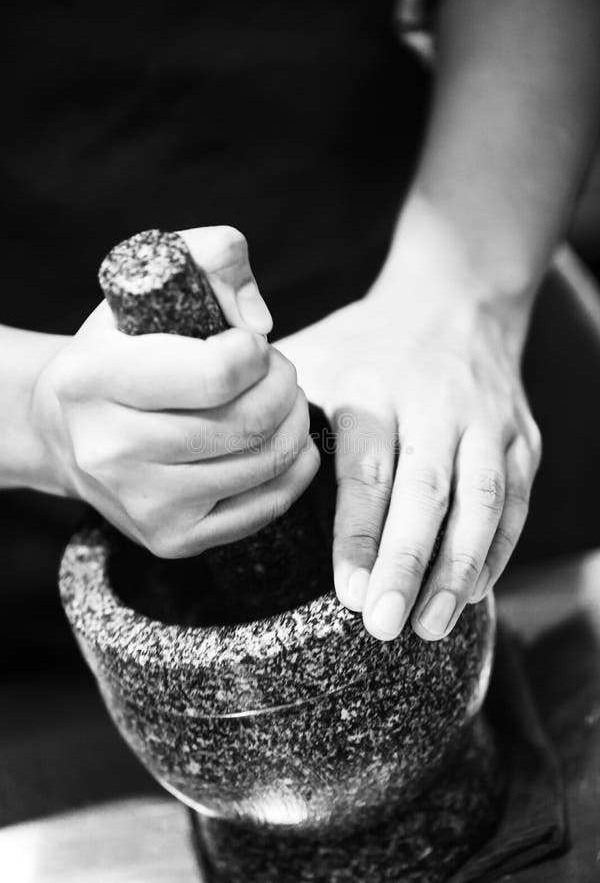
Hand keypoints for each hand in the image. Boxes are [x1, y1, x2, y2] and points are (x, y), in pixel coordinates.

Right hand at [32, 226, 318, 556]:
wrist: (71, 432)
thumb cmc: (121, 353)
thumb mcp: (150, 284)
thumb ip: (212, 258)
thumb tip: (260, 320)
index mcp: (95, 378)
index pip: (216, 374)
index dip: (256, 353)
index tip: (248, 345)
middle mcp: (110, 450)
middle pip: (249, 423)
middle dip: (285, 386)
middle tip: (276, 372)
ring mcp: (142, 503)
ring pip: (265, 464)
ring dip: (294, 423)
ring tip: (278, 402)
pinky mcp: (172, 539)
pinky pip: (267, 506)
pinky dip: (295, 468)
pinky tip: (281, 441)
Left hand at [276, 279, 540, 641]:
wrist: (457, 299)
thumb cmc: (366, 342)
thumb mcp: (312, 352)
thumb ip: (268, 400)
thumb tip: (214, 453)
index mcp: (372, 387)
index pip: (367, 466)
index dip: (358, 532)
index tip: (347, 592)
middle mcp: (435, 402)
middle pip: (427, 490)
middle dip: (407, 563)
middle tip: (383, 625)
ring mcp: (486, 420)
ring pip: (483, 499)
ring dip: (459, 567)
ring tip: (429, 625)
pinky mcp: (521, 436)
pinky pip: (517, 499)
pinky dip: (497, 550)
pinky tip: (470, 593)